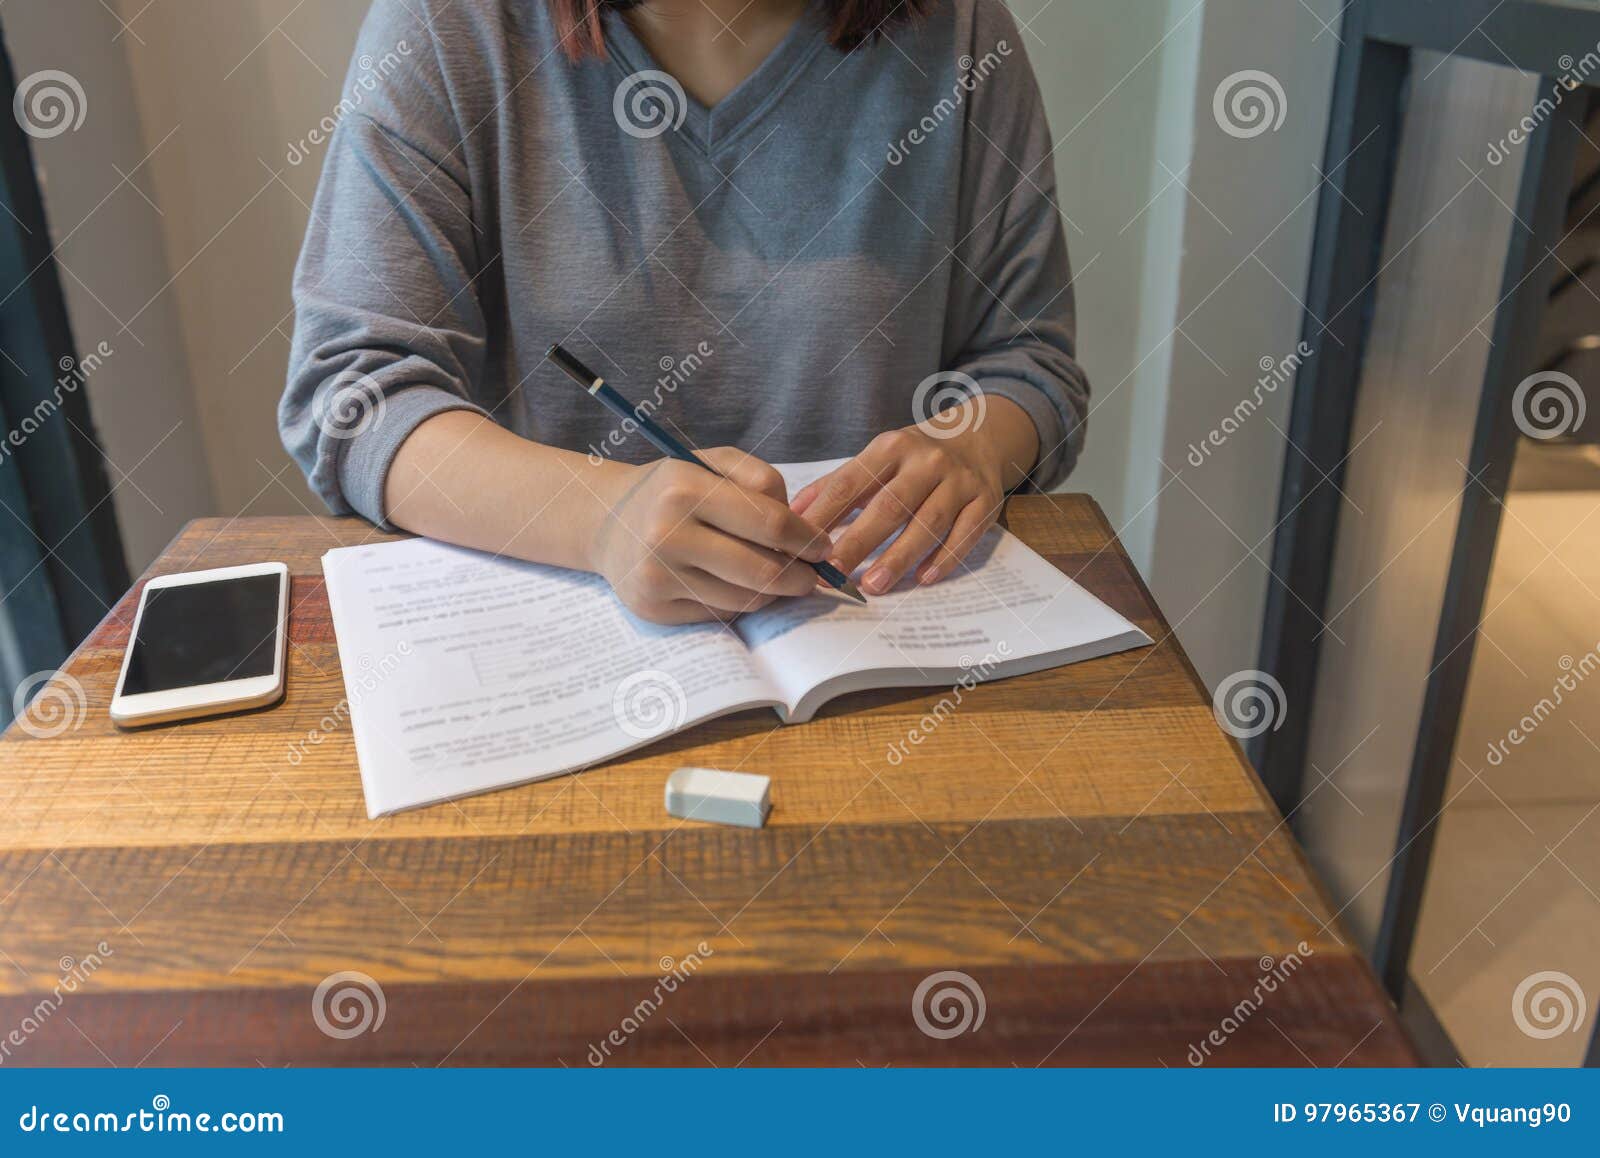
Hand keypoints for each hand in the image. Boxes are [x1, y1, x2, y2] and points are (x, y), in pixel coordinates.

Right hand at [590, 447, 831, 624]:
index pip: (769, 524)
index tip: (824, 547)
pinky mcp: (654, 609)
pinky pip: (721, 614)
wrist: (606, 521)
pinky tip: (739, 585)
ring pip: (745, 599)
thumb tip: (804, 528)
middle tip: (813, 575)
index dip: (807, 540)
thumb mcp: (712, 462)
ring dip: (774, 593)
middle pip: (762, 571)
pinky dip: (741, 602)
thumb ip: (761, 480)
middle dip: (800, 577)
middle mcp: (666, 535)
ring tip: (779, 577)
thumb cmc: (672, 488)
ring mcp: (658, 577)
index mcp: (684, 491)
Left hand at [790, 397, 1038, 594]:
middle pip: (889, 506)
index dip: (826, 516)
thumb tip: (794, 513)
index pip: (850, 483)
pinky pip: (965, 533)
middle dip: (859, 541)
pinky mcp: (986, 500)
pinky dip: (945, 557)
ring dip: (899, 557)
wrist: (978, 436)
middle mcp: (927, 461)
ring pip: (927, 522)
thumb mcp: (877, 457)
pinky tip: (924, 578)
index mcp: (890, 447)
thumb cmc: (914, 457)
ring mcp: (959, 481)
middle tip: (834, 573)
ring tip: (873, 585)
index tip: (803, 547)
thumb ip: (837, 484)